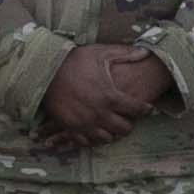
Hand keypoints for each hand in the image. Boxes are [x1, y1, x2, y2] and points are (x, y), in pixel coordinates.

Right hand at [46, 42, 174, 144]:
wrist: (44, 71)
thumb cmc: (74, 61)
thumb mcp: (101, 53)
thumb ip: (125, 54)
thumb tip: (145, 51)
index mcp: (110, 97)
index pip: (137, 110)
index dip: (145, 109)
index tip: (148, 108)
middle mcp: (99, 114)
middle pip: (124, 129)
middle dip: (129, 123)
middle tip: (130, 118)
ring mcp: (84, 123)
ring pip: (106, 138)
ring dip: (112, 132)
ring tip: (113, 125)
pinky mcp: (70, 128)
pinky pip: (86, 142)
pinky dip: (93, 138)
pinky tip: (96, 130)